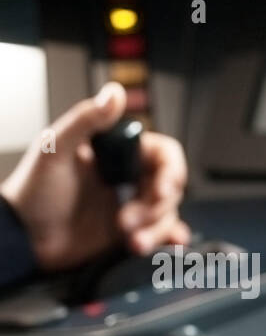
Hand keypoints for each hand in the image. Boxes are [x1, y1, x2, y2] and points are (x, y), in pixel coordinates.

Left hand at [0, 82, 189, 271]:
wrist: (24, 237)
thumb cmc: (32, 191)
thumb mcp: (55, 150)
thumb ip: (85, 120)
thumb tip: (114, 93)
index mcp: (115, 153)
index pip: (162, 154)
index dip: (171, 170)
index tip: (162, 188)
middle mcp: (127, 178)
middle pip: (169, 187)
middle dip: (156, 207)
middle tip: (129, 218)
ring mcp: (130, 205)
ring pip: (167, 213)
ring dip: (155, 228)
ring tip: (130, 238)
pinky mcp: (130, 231)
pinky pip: (160, 233)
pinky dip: (167, 238)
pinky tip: (166, 242)